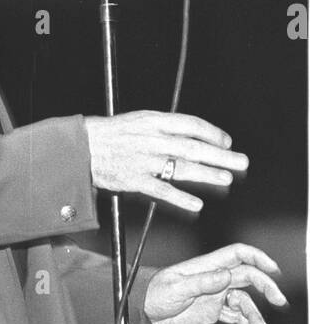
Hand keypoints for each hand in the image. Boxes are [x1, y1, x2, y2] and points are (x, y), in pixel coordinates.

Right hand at [85, 111, 247, 212]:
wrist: (81, 147)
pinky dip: (180, 197)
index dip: (212, 133)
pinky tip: (196, 203)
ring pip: (182, 168)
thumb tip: (190, 134)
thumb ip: (163, 127)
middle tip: (241, 161)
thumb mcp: (138, 120)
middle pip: (194, 147)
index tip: (226, 141)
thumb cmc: (110, 134)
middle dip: (221, 155)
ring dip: (207, 174)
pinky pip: (162, 190)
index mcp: (154, 121)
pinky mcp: (134, 180)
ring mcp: (144, 161)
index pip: (191, 125)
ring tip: (226, 179)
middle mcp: (152, 140)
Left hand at [144, 244, 287, 323]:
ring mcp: (215, 295)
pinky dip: (247, 322)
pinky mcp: (213, 312)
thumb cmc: (155, 294)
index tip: (273, 269)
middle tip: (278, 300)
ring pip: (244, 301)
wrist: (143, 313)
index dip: (257, 257)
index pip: (238, 254)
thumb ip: (202, 282)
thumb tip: (226, 276)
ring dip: (255, 313)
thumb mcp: (177, 288)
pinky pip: (236, 315)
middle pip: (248, 277)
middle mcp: (215, 279)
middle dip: (266, 287)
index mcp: (207, 267)